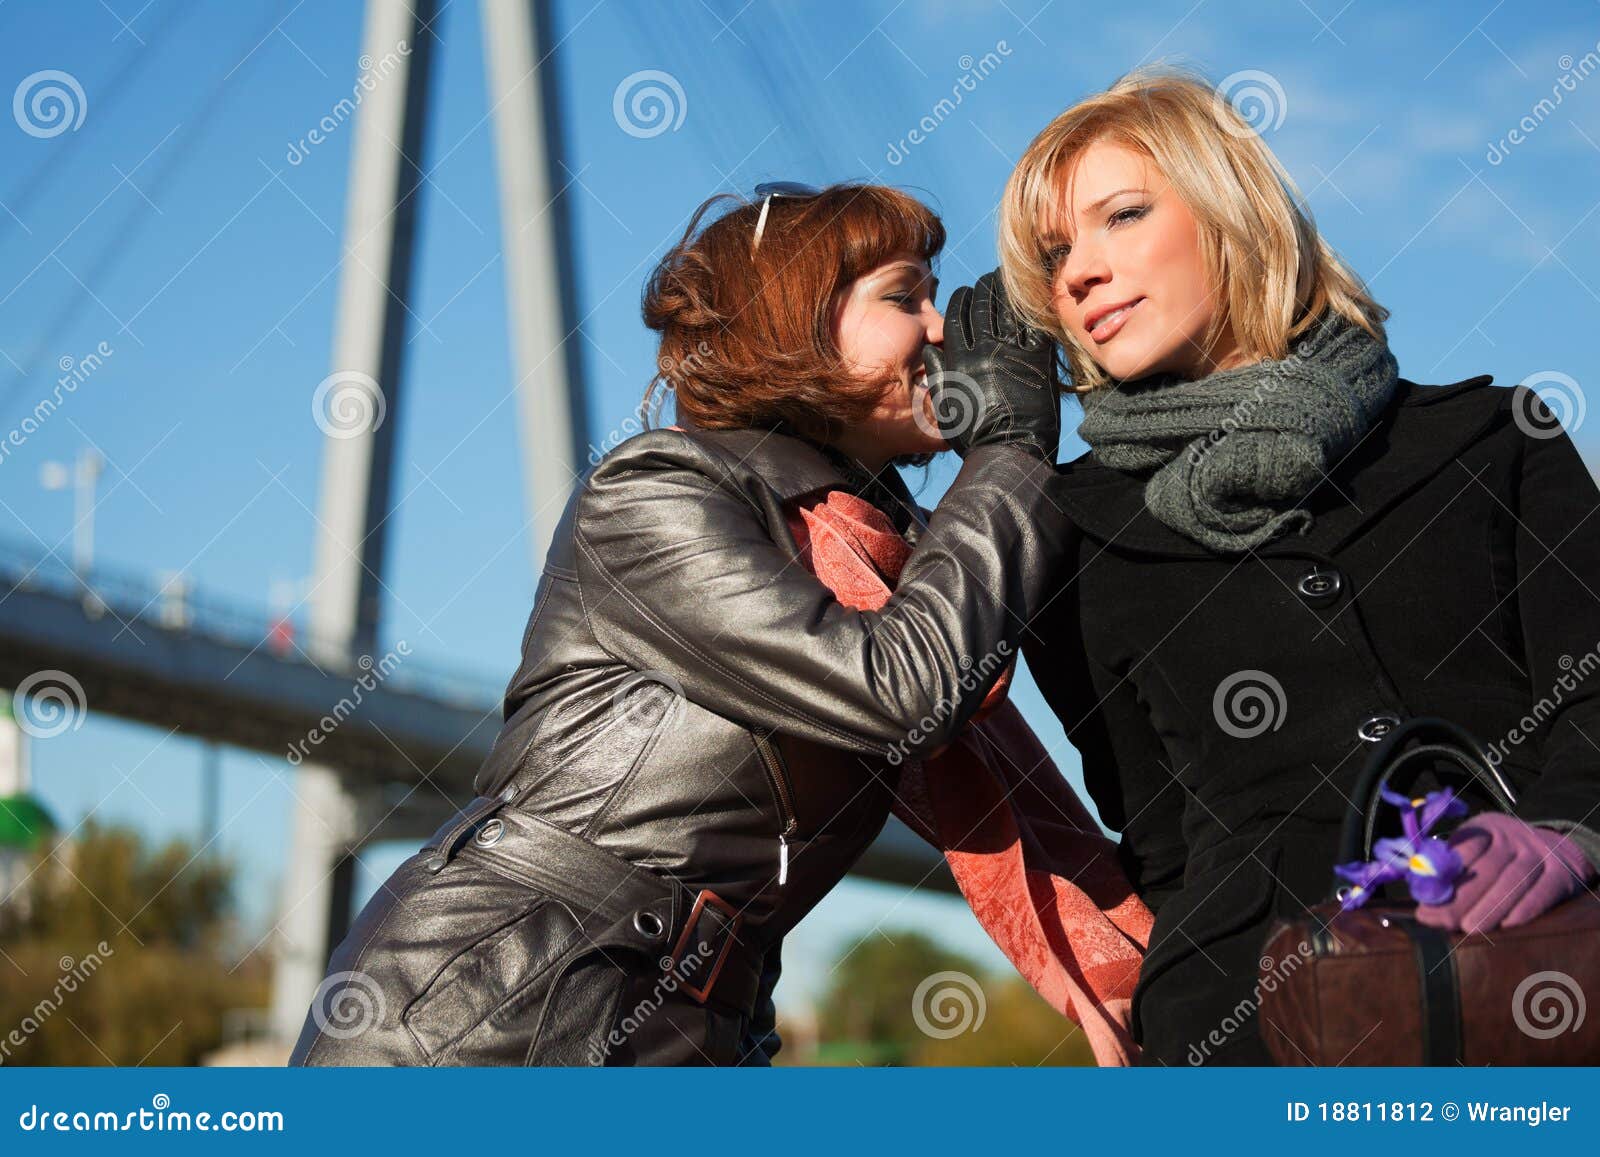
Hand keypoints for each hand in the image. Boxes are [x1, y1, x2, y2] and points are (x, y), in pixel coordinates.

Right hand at [920, 270, 1060, 461]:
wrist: (1009, 450)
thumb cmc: (974, 436)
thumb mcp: (946, 407)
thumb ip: (938, 374)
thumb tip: (930, 349)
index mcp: (960, 361)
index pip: (956, 318)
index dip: (960, 300)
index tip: (963, 292)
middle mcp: (984, 351)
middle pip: (982, 306)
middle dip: (983, 288)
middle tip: (987, 279)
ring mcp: (1012, 352)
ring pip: (1007, 309)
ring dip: (1006, 290)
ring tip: (1006, 279)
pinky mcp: (1038, 359)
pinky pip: (1034, 325)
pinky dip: (1031, 308)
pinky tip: (1030, 297)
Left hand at [1414, 812, 1595, 933]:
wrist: (1558, 848)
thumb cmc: (1502, 854)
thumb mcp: (1477, 847)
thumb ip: (1450, 865)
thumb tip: (1421, 892)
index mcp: (1486, 828)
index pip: (1465, 847)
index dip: (1445, 873)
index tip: (1426, 898)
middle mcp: (1514, 837)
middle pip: (1487, 869)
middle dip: (1462, 897)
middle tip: (1442, 920)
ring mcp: (1539, 854)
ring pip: (1514, 882)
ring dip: (1490, 908)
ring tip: (1469, 928)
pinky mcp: (1561, 874)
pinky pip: (1543, 893)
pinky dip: (1525, 909)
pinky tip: (1507, 925)